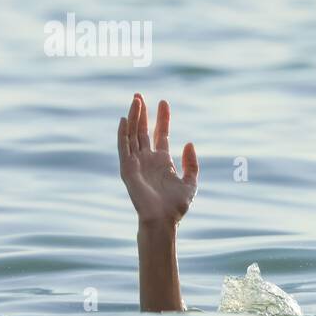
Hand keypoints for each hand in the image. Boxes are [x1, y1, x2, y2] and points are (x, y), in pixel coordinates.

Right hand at [118, 93, 198, 225]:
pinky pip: (123, 148)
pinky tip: (124, 119)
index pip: (160, 134)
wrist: (163, 220)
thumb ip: (192, 164)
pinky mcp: (128, 169)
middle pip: (143, 131)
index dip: (162, 118)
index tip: (164, 102)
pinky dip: (123, 133)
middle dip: (142, 113)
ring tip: (135, 100)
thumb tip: (189, 143)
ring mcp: (137, 163)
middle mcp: (148, 159)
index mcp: (162, 161)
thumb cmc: (176, 206)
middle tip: (140, 95)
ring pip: (133, 135)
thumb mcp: (191, 182)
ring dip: (133, 117)